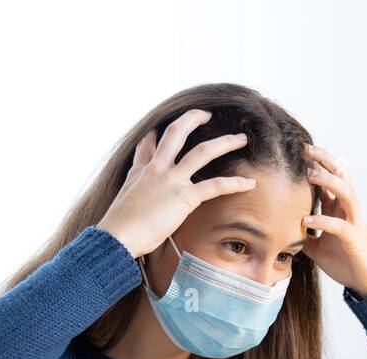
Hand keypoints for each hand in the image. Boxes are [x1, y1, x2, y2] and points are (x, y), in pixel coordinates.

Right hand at [96, 109, 254, 255]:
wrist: (116, 237)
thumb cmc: (119, 229)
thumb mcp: (122, 203)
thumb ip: (132, 194)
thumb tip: (134, 197)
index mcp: (140, 171)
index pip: (148, 144)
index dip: (155, 134)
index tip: (161, 127)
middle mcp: (156, 169)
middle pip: (176, 133)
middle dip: (194, 119)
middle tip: (207, 114)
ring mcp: (171, 180)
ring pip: (202, 152)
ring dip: (224, 143)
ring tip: (241, 139)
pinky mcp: (183, 197)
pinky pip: (215, 186)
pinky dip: (235, 184)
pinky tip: (250, 183)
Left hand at [301, 144, 366, 297]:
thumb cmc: (346, 262)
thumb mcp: (318, 248)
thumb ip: (305, 236)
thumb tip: (283, 232)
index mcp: (339, 210)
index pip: (329, 179)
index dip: (317, 164)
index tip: (298, 151)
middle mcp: (348, 211)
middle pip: (340, 176)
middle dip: (324, 161)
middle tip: (304, 149)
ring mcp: (354, 222)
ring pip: (345, 192)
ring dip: (328, 181)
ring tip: (309, 174)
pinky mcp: (355, 239)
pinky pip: (339, 226)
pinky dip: (322, 221)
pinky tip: (305, 220)